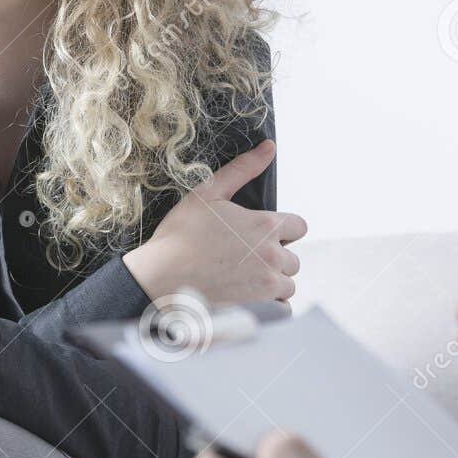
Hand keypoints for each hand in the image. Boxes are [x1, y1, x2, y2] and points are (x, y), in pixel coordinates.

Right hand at [124, 139, 306, 306]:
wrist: (158, 279)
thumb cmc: (180, 235)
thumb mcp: (207, 194)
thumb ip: (243, 169)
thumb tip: (269, 147)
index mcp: (266, 225)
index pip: (299, 227)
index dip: (281, 231)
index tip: (259, 236)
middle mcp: (273, 256)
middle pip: (292, 259)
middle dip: (274, 258)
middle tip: (242, 260)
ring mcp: (268, 285)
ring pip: (287, 284)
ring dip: (271, 283)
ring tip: (240, 281)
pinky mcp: (260, 310)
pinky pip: (282, 310)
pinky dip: (270, 307)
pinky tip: (246, 299)